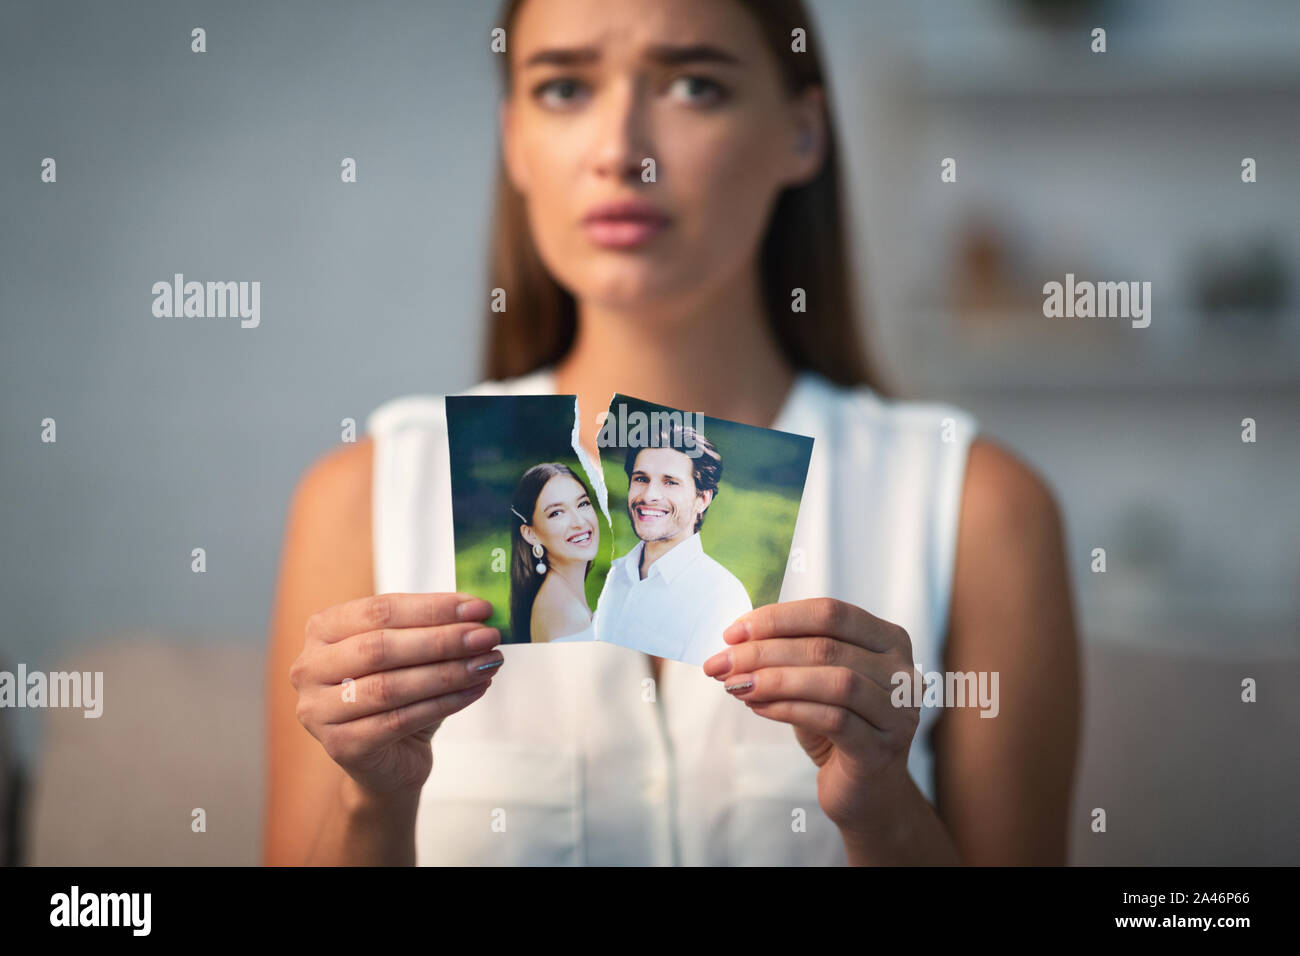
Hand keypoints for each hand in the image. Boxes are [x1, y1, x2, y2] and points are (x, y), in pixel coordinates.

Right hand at [290, 592, 502, 796]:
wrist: (388, 760)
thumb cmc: (400, 695)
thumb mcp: (411, 653)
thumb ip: (433, 629)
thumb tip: (479, 612)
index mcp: (323, 630)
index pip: (381, 609)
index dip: (433, 607)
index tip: (480, 607)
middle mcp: (310, 667)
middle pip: (381, 647)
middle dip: (443, 639)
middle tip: (487, 636)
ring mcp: (318, 710)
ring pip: (390, 686)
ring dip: (448, 672)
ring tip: (488, 662)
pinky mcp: (340, 745)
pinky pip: (398, 720)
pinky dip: (444, 703)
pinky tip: (476, 690)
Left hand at [702, 597, 921, 834]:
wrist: (866, 791)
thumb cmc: (838, 724)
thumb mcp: (818, 678)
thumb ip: (791, 652)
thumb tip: (736, 639)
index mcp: (888, 640)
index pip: (831, 613)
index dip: (778, 619)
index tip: (732, 633)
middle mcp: (902, 672)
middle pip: (827, 647)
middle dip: (764, 652)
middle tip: (721, 663)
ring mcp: (897, 712)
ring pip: (834, 682)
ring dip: (775, 680)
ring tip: (736, 685)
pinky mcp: (881, 749)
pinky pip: (832, 719)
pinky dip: (788, 709)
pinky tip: (758, 707)